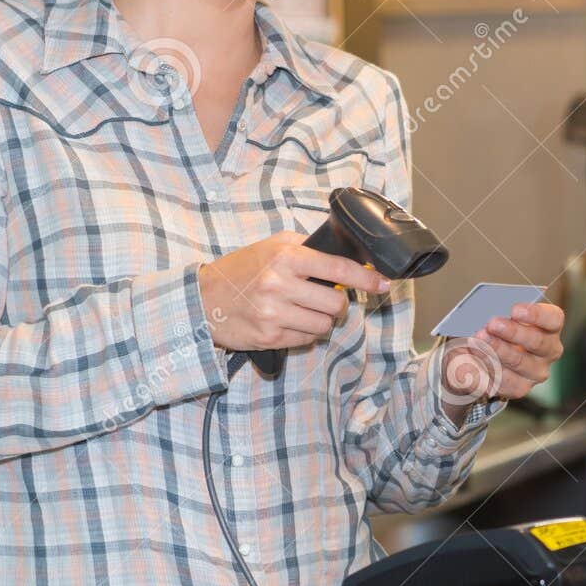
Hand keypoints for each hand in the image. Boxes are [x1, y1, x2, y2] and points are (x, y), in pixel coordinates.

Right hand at [197, 232, 388, 352]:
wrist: (203, 300)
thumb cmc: (240, 270)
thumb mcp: (271, 246)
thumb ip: (306, 249)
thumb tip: (346, 258)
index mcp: (286, 257)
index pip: (338, 269)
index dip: (366, 279)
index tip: (383, 284)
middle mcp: (280, 284)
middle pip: (336, 303)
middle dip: (338, 303)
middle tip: (326, 298)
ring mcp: (274, 313)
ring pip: (324, 324)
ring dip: (322, 319)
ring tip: (304, 310)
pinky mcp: (269, 336)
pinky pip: (307, 339)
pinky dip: (306, 332)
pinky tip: (290, 321)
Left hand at [438, 301, 565, 422]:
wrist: (475, 355)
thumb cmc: (491, 328)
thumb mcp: (491, 314)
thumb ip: (491, 310)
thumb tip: (482, 316)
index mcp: (549, 327)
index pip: (553, 319)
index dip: (536, 314)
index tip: (515, 309)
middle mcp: (548, 351)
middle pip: (537, 342)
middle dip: (513, 332)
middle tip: (492, 324)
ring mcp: (535, 372)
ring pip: (519, 362)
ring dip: (496, 351)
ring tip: (476, 341)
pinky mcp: (518, 389)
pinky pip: (502, 381)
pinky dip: (484, 368)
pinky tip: (472, 359)